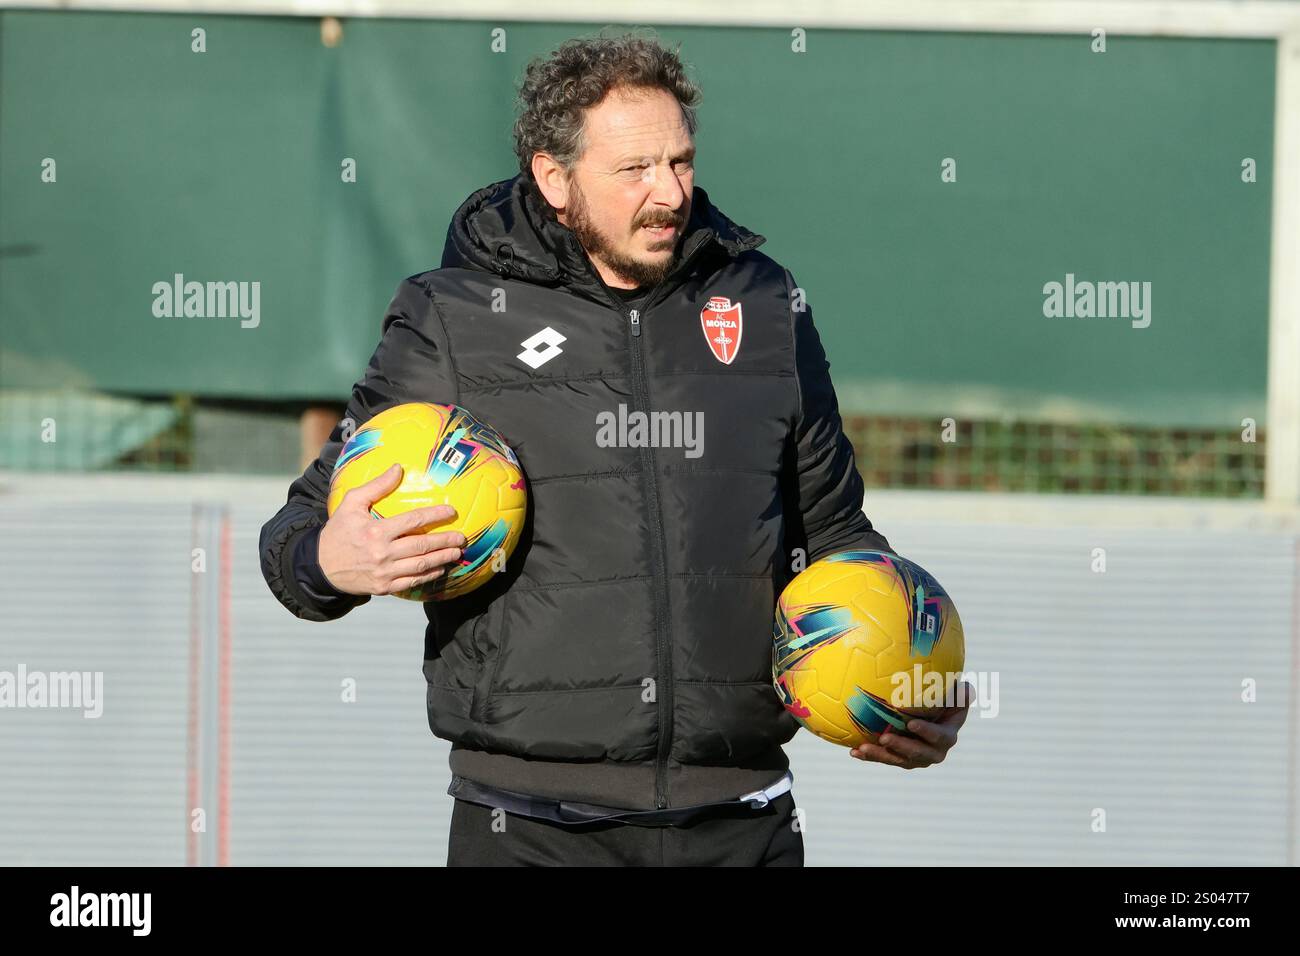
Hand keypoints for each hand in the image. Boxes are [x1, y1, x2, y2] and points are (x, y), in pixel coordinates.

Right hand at [317, 463, 466, 595]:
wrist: (319, 566)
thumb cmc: (338, 531)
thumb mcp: (351, 504)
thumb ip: (376, 486)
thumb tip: (398, 468)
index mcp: (376, 531)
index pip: (413, 521)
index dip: (435, 515)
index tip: (451, 511)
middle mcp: (382, 553)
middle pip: (422, 546)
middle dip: (446, 541)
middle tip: (462, 537)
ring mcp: (384, 573)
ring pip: (421, 566)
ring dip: (442, 559)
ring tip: (456, 552)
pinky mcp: (384, 588)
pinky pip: (412, 582)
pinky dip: (429, 576)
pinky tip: (440, 569)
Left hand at [849, 681, 973, 768]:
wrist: (927, 714)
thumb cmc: (942, 700)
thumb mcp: (953, 696)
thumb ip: (959, 694)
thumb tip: (966, 688)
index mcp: (947, 737)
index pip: (939, 737)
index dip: (927, 732)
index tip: (911, 723)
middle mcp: (933, 752)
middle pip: (918, 754)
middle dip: (901, 747)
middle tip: (885, 737)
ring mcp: (915, 758)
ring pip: (898, 760)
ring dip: (881, 755)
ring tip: (864, 747)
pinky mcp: (899, 759)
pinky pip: (884, 759)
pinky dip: (869, 756)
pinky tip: (854, 752)